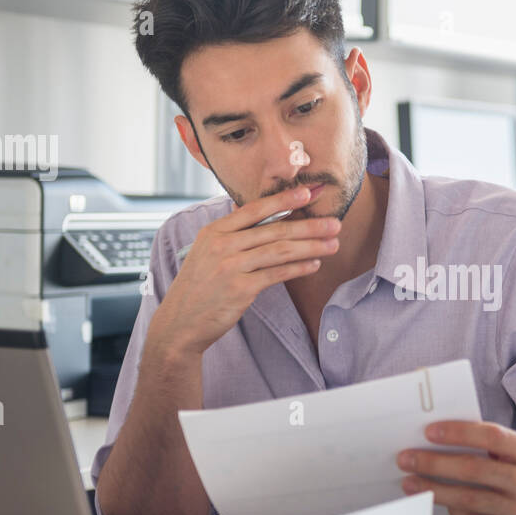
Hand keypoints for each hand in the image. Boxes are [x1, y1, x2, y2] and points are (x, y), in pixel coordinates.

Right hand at [147, 185, 339, 360]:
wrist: (181, 321)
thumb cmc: (199, 285)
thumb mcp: (206, 251)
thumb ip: (230, 232)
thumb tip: (253, 209)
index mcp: (214, 231)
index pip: (254, 209)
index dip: (283, 200)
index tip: (308, 193)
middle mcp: (222, 245)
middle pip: (274, 230)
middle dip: (309, 226)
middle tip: (335, 223)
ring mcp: (231, 267)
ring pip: (279, 251)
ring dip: (311, 246)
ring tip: (333, 243)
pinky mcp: (240, 289)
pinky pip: (276, 274)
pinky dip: (298, 268)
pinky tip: (314, 265)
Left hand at [397, 420, 515, 514]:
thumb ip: (496, 446)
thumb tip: (445, 437)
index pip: (493, 436)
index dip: (460, 432)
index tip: (429, 432)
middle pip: (475, 469)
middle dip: (435, 463)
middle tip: (407, 459)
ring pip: (471, 499)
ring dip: (436, 490)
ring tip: (411, 484)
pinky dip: (456, 511)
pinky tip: (443, 503)